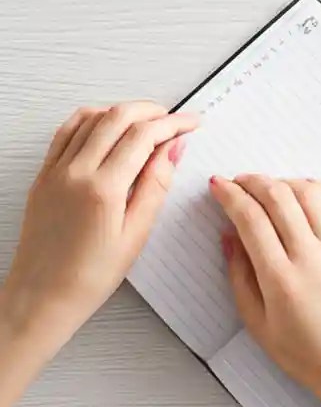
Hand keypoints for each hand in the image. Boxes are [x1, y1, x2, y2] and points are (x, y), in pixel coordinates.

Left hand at [1, 102, 195, 406]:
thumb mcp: (137, 233)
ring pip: (91, 117)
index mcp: (102, 188)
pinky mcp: (43, 174)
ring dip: (123, 112)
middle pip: (118, 117)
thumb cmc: (90, 275)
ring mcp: (55, 170)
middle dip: (152, 111)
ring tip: (146, 123)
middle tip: (174, 120)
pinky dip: (91, 119)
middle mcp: (75, 172)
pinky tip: (107, 125)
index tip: (192, 122)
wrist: (42, 295)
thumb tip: (173, 149)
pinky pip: (66, 131)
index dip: (173, 123)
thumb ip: (156, 185)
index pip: (143, 136)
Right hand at [212, 174, 320, 406]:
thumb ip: (239, 276)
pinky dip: (318, 188)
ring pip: (310, 193)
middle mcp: (311, 257)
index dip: (230, 195)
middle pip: (278, 197)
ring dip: (284, 181)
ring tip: (269, 187)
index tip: (217, 186)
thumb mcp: (257, 324)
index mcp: (280, 279)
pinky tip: (304, 191)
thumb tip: (228, 235)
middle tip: (238, 181)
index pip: (250, 219)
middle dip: (252, 181)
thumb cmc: (307, 354)